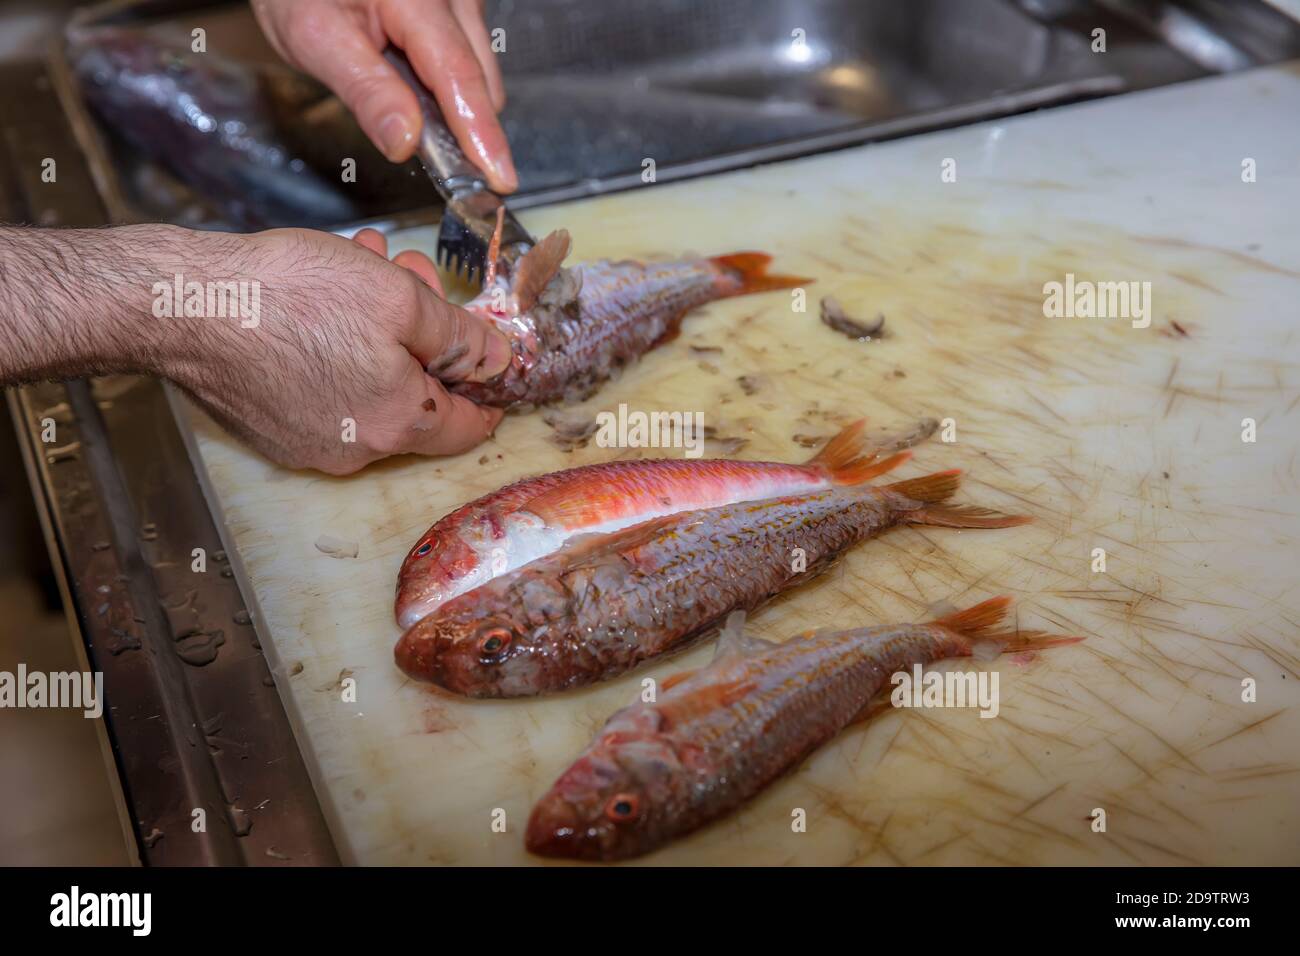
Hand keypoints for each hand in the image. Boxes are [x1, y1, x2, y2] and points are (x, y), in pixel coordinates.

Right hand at [165, 227, 509, 473]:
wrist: (183, 306)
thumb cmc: (292, 296)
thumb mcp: (400, 298)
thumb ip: (459, 336)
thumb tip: (498, 362)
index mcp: (400, 425)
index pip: (470, 427)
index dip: (488, 389)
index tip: (489, 357)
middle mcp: (357, 449)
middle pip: (419, 398)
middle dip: (426, 334)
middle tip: (415, 277)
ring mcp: (310, 443)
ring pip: (373, 385)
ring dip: (382, 328)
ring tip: (368, 264)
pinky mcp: (273, 426)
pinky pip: (329, 389)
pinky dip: (340, 346)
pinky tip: (327, 294)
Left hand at [252, 0, 516, 191]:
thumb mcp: (314, 38)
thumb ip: (364, 91)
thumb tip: (405, 142)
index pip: (459, 74)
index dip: (481, 132)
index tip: (498, 177)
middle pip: (480, 80)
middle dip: (462, 124)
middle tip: (426, 153)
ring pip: (480, 74)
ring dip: (452, 104)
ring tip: (403, 99)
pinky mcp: (460, 9)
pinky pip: (470, 60)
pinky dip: (447, 85)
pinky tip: (412, 81)